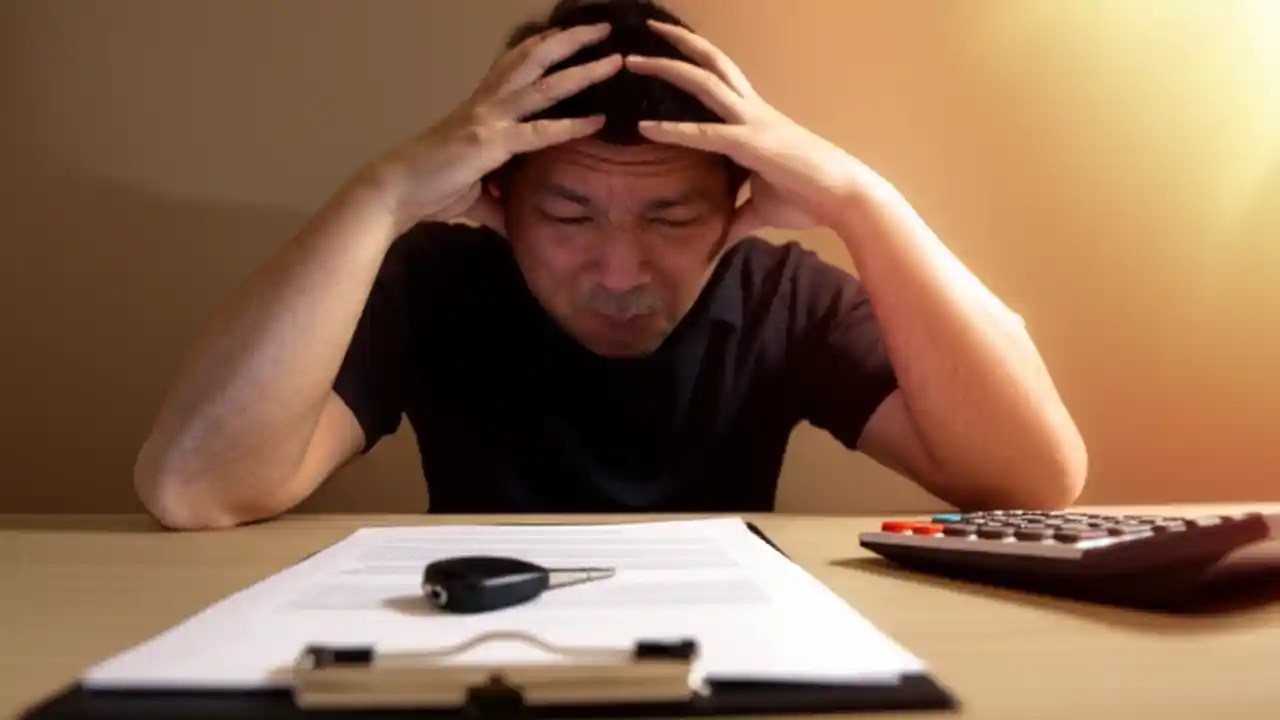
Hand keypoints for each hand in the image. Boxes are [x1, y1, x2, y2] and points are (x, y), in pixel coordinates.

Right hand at [360, 23, 623, 235]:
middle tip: (602, 28)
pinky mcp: (489, 142)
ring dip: (580, 70)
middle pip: (534, 60)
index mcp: (482, 108)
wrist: (395, 191)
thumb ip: (497, 205)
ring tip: (613, 58)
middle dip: (569, 41)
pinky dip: (569, 126)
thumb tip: (514, 227)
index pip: (517, 65)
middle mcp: (487, 104)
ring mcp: (489, 119)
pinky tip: (596, 121)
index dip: (544, 47)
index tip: (569, 33)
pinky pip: (538, 132)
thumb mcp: (472, 194)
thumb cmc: (428, 188)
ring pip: (543, 86)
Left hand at [625, 21, 877, 244]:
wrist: (844, 199)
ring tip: (634, 59)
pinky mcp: (752, 144)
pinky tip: (644, 127)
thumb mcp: (761, 207)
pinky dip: (673, 129)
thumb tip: (720, 236)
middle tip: (647, 30)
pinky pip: (705, 133)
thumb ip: (737, 216)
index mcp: (754, 119)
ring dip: (668, 68)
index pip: (719, 81)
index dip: (694, 64)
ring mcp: (753, 123)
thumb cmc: (808, 198)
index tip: (666, 53)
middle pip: (711, 65)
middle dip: (678, 46)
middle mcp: (752, 111)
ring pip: (705, 82)